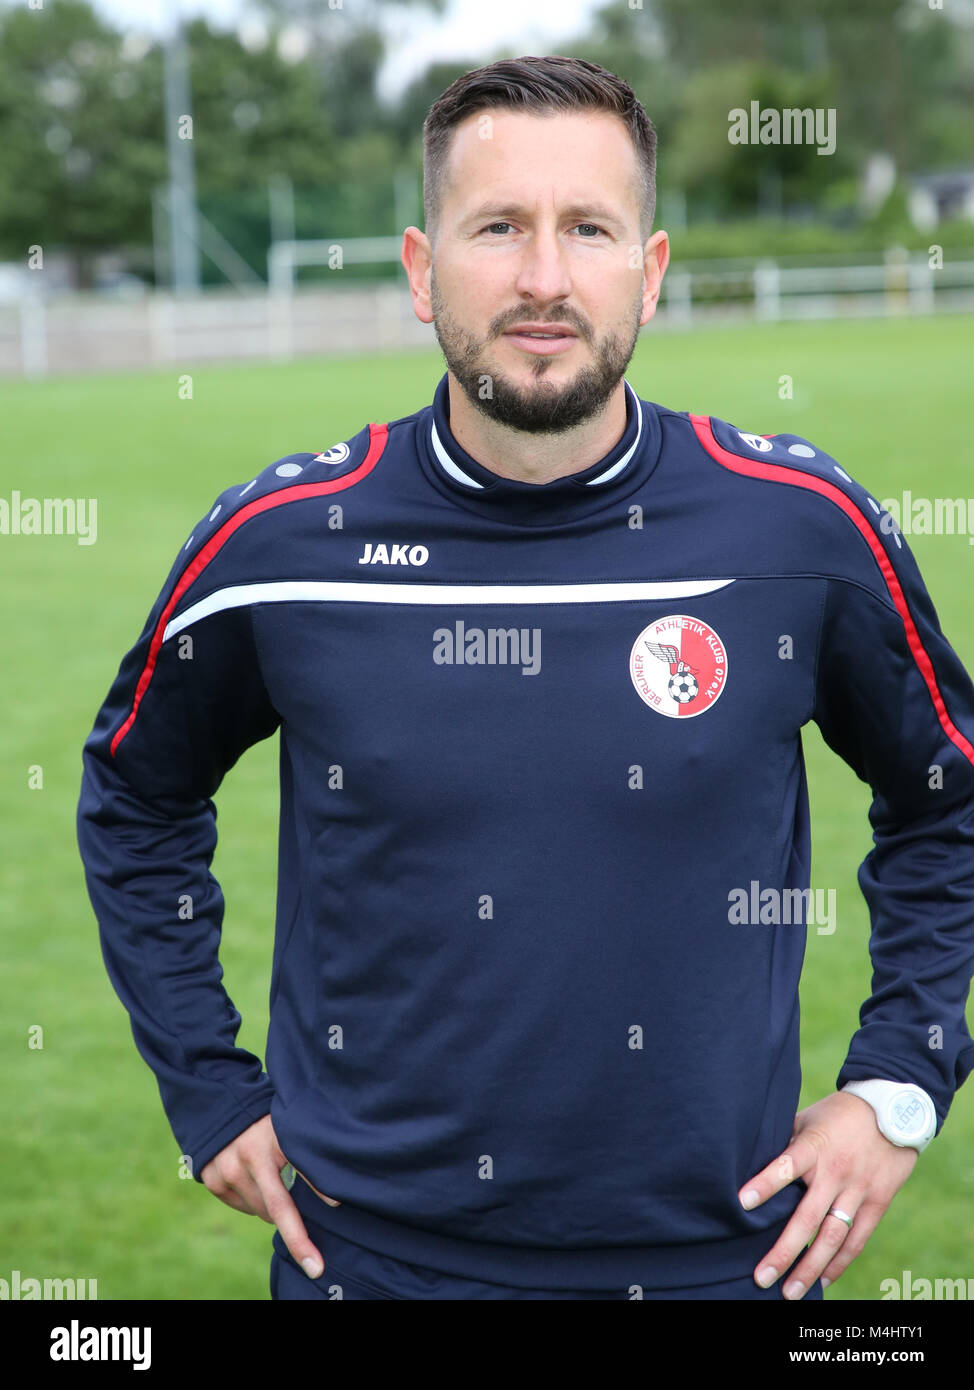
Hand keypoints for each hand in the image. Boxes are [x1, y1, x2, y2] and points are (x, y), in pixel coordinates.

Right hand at [200, 1113, 341, 1280]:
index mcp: (273, 1142)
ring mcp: (226, 1169)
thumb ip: (310, 1157)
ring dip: (273, 1209)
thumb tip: (335, 1200)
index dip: (312, 1209)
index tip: (327, 1236)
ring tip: (276, 1179)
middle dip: (297, 1238)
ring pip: (260, 1211)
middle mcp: (248, 1157)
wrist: (225, 1105)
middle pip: (277, 1209)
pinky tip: (255, 1179)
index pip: (295, 1184)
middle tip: (315, 1263)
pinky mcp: (212, 1179)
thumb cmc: (270, 1119)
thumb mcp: (293, 1128)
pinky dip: (253, 1202)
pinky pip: (242, 1206)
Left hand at [738, 1090, 918, 1297]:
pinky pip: (857, 1239)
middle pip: (806, 1218)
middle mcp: (835, 1171)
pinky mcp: (878, 1202)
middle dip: (783, 1251)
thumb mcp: (808, 1118)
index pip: (785, 1166)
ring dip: (811, 1267)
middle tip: (761, 1277)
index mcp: (814, 1146)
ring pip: (832, 1237)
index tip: (741, 1203)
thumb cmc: (839, 1113)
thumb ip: (786, 1142)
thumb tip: (751, 1160)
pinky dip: (839, 1262)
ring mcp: (858, 1190)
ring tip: (791, 1291)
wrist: (894, 1107)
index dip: (764, 1184)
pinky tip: (822, 1280)